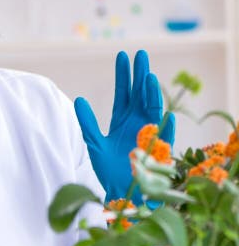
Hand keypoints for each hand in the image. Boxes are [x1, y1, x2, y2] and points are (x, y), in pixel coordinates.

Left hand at [74, 50, 174, 203]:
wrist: (120, 191)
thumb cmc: (108, 169)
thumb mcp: (94, 144)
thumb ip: (87, 123)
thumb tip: (79, 99)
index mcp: (121, 120)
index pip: (123, 92)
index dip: (123, 75)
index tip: (122, 55)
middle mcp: (137, 122)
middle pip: (140, 94)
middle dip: (140, 75)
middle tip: (140, 54)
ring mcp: (149, 133)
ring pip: (152, 108)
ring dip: (151, 94)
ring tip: (148, 77)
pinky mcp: (158, 149)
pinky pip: (164, 137)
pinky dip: (165, 127)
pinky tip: (166, 115)